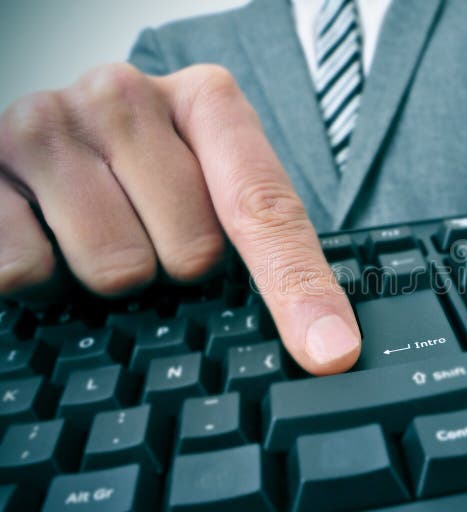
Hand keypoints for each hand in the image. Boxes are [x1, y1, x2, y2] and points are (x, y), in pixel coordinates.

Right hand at [0, 63, 360, 375]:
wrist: (46, 144)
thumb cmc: (144, 171)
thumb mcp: (212, 185)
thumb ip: (271, 244)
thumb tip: (328, 347)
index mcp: (202, 100)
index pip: (264, 207)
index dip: (298, 289)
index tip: (328, 352)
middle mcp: (125, 94)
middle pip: (192, 252)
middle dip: (174, 269)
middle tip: (148, 235)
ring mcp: (46, 123)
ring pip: (116, 268)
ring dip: (109, 276)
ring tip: (95, 234)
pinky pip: (27, 270)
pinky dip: (43, 279)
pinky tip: (48, 237)